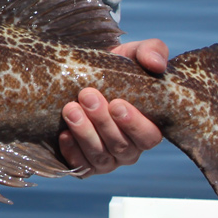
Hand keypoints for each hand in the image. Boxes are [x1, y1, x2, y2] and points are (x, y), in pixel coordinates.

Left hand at [59, 38, 168, 174]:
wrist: (77, 75)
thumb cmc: (113, 67)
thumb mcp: (132, 53)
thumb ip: (151, 51)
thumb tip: (155, 63)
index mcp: (147, 126)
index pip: (149, 136)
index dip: (135, 124)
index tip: (117, 104)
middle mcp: (128, 147)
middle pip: (122, 146)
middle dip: (103, 122)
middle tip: (87, 96)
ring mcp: (106, 158)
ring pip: (100, 156)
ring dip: (85, 133)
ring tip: (70, 109)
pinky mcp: (82, 162)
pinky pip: (80, 166)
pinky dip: (72, 151)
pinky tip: (63, 134)